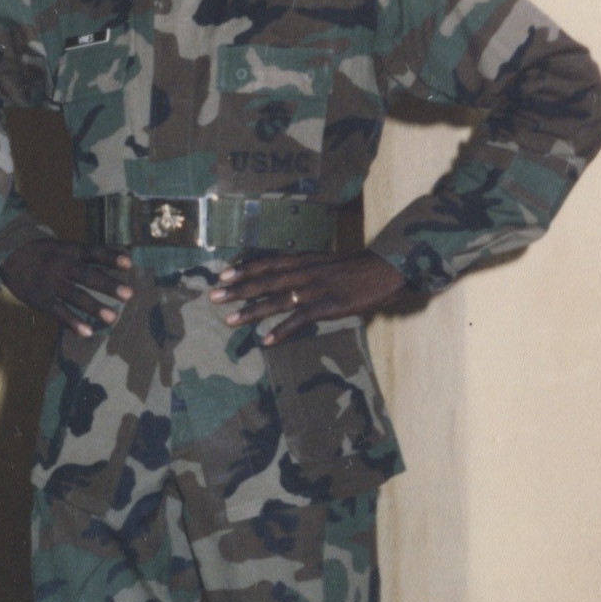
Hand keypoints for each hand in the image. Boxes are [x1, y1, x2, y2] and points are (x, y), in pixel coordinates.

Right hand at [0, 239, 134, 338]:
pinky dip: (71, 322)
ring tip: (113, 318)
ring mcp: (48, 282)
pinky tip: (87, 333)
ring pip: (73, 295)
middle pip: (86, 275)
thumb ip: (88, 254)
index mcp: (68, 250)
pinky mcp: (38, 298)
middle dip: (107, 285)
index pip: (92, 252)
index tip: (129, 263)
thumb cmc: (43, 253)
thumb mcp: (62, 246)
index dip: (110, 257)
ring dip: (94, 307)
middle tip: (129, 295)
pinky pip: (56, 311)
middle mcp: (59, 265)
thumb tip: (125, 254)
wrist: (6, 255)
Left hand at [211, 251, 404, 342]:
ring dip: (252, 312)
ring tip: (230, 321)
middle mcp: (306, 272)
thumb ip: (303, 269)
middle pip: (266, 281)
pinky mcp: (329, 306)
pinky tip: (266, 341)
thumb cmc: (356, 268)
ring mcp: (317, 289)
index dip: (245, 268)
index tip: (222, 274)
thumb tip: (282, 277)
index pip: (269, 262)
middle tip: (213, 296)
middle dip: (238, 290)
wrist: (387, 269)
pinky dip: (283, 331)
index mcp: (305, 260)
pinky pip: (301, 320)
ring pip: (278, 300)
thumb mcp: (326, 262)